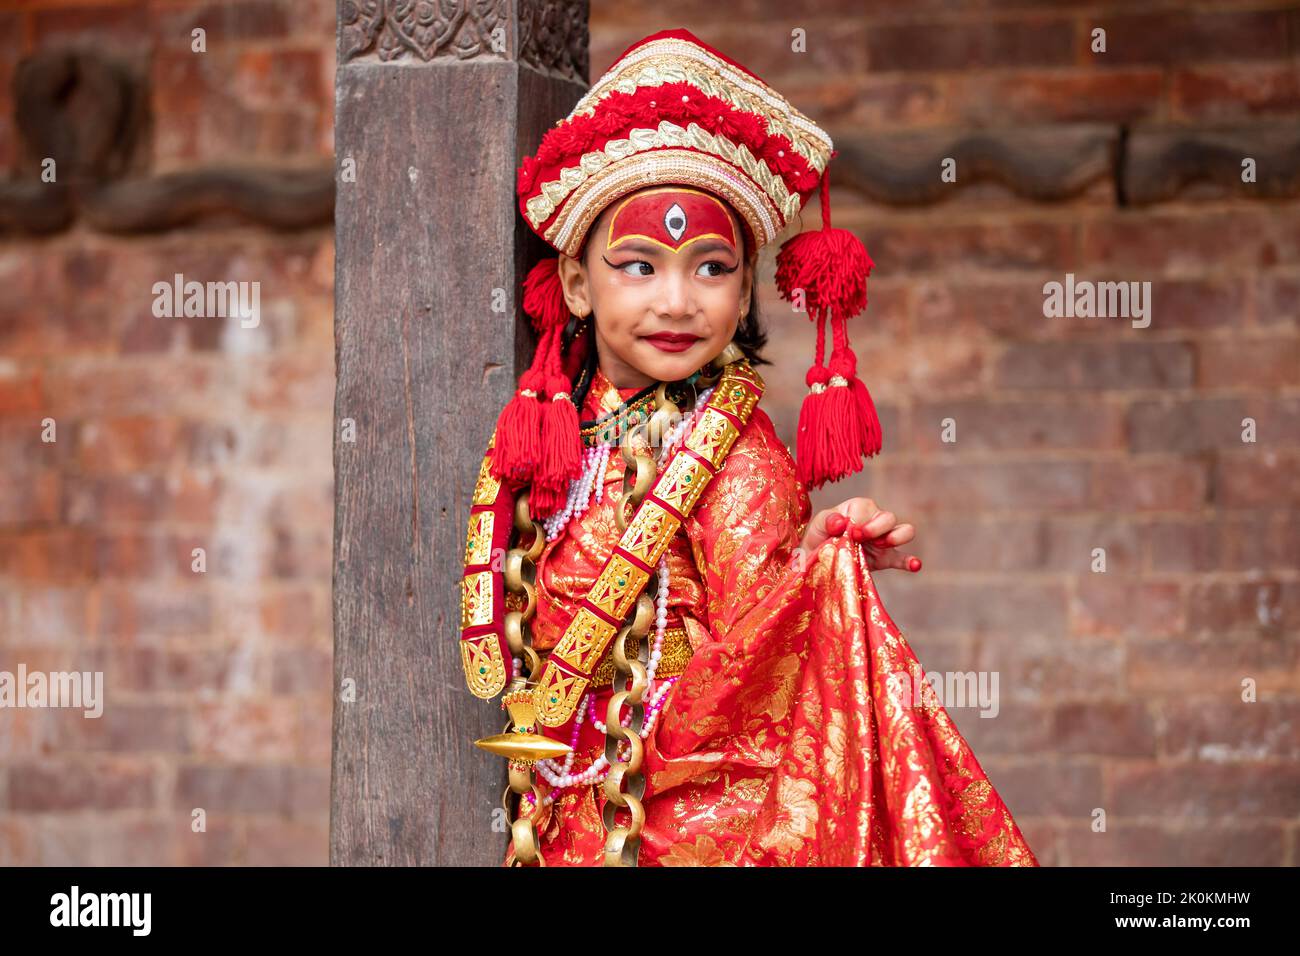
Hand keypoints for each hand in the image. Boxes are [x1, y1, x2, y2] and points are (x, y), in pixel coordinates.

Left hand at [799, 497, 920, 572]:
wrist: (817, 560)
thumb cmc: (818, 537)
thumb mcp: (817, 526)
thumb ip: (827, 520)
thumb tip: (840, 522)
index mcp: (858, 508)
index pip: (866, 508)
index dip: (860, 520)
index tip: (849, 532)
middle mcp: (874, 521)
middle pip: (889, 517)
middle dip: (877, 527)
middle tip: (860, 538)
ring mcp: (883, 540)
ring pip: (904, 531)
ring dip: (897, 537)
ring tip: (882, 545)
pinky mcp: (886, 559)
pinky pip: (902, 559)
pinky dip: (910, 561)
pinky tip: (915, 565)